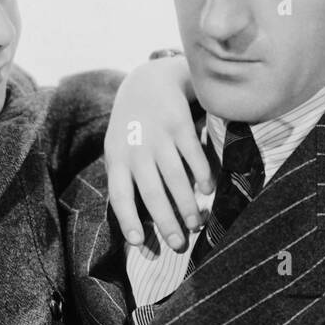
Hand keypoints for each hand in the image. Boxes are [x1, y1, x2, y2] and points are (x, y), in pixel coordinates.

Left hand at [104, 55, 213, 249]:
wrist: (148, 80)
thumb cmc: (133, 128)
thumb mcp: (120, 149)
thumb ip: (126, 180)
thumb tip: (137, 223)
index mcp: (117, 158)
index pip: (120, 195)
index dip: (128, 219)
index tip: (139, 241)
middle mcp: (136, 149)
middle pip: (152, 193)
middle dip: (166, 222)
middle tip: (178, 244)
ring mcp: (158, 136)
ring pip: (175, 178)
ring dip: (187, 205)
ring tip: (196, 224)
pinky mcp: (179, 124)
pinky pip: (193, 156)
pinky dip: (202, 175)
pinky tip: (208, 189)